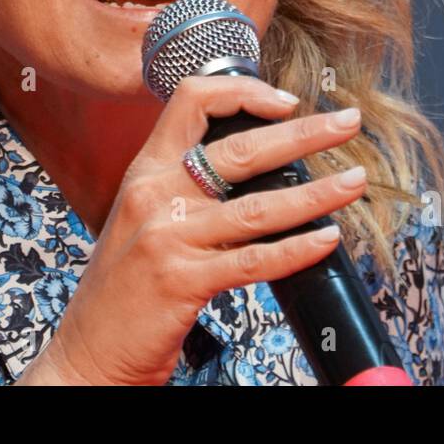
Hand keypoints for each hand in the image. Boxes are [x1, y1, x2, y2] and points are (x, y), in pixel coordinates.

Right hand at [23, 75, 367, 385]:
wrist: (88, 350)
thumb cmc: (124, 285)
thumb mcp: (140, 217)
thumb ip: (181, 186)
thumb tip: (250, 160)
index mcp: (144, 171)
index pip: (192, 101)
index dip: (244, 92)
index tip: (286, 101)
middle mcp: (154, 195)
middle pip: (240, 148)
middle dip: (304, 133)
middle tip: (349, 124)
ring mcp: (167, 238)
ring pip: (258, 207)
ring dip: (317, 193)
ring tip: (354, 181)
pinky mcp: (182, 282)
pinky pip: (254, 260)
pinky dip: (297, 249)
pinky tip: (327, 240)